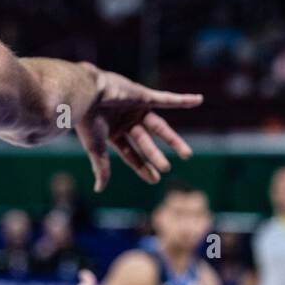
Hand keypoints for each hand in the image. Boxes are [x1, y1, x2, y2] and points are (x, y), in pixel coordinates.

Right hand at [77, 69, 200, 190]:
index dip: (142, 167)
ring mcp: (136, 108)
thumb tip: (99, 190)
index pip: (131, 154)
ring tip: (187, 155)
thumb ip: (101, 168)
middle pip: (146, 142)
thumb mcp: (96, 148)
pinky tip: (198, 101)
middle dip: (156, 156)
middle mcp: (126, 121)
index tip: (155, 179)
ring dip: (173, 141)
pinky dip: (182, 100)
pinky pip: (167, 99)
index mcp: (113, 133)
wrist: (86, 94)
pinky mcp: (144, 96)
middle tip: (168, 168)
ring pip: (159, 127)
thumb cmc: (87, 121)